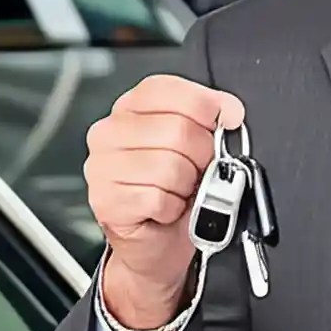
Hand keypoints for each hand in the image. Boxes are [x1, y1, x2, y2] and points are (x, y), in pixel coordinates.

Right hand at [85, 74, 244, 330]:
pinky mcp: (105, 200)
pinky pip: (157, 198)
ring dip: (187, 185)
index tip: (226, 120)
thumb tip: (229, 111)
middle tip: (198, 170)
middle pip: (176, 130)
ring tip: (179, 190)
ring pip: (168, 166)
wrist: (158, 241)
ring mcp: (101, 167)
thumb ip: (210, 119)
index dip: (205, 105)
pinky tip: (165, 208)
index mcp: (131, 108)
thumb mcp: (197, 144)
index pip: (168, 89)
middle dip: (202, 156)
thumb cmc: (177, 190)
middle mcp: (110, 133)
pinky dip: (172, 208)